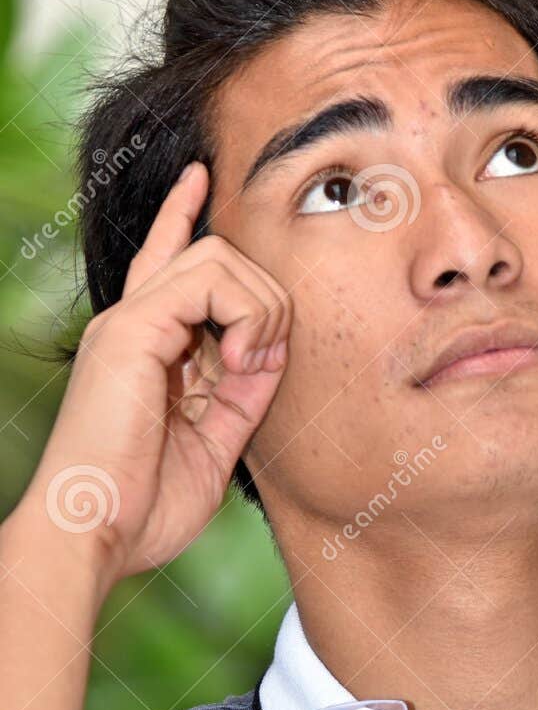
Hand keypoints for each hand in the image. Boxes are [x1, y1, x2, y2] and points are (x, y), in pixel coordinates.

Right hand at [24, 161, 291, 585]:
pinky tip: (244, 358)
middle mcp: (132, 326)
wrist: (93, 533)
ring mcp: (128, 323)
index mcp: (144, 350)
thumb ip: (241, 397)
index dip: (183, 215)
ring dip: (261, 306)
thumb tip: (272, 352)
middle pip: (213, 256)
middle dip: (267, 298)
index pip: (168, 263)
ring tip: (255, 363)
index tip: (201, 176)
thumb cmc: (143, 509)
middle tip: (267, 361)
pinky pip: (207, 279)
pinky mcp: (131, 330)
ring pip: (217, 255)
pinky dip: (246, 314)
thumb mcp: (213, 447)